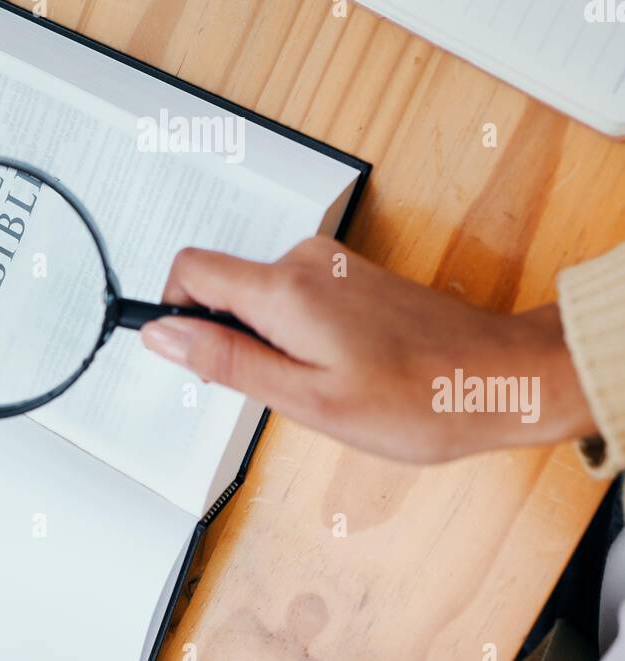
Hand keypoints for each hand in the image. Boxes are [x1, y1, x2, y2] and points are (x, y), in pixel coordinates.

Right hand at [141, 238, 596, 463]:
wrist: (498, 378)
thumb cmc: (417, 399)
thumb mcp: (306, 399)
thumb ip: (227, 360)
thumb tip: (162, 334)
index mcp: (284, 289)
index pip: (190, 269)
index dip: (174, 314)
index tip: (192, 356)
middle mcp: (306, 262)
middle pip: (225, 287)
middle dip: (233, 341)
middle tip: (284, 390)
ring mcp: (332, 265)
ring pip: (262, 298)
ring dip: (273, 342)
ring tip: (327, 384)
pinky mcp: (352, 275)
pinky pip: (296, 299)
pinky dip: (302, 336)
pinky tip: (346, 370)